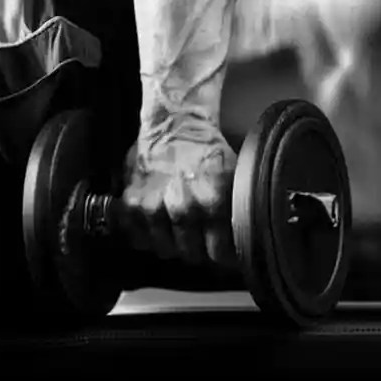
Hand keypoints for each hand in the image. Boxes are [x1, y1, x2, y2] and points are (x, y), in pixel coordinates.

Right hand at [120, 127, 237, 266]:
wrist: (174, 124)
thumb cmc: (206, 150)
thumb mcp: (234, 176)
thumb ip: (237, 208)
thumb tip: (248, 237)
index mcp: (213, 200)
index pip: (221, 253)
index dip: (226, 255)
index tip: (227, 253)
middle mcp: (183, 207)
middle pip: (194, 255)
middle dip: (201, 251)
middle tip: (204, 242)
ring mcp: (154, 208)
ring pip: (167, 251)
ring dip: (175, 245)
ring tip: (182, 232)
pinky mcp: (132, 205)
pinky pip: (140, 240)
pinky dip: (149, 237)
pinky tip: (160, 225)